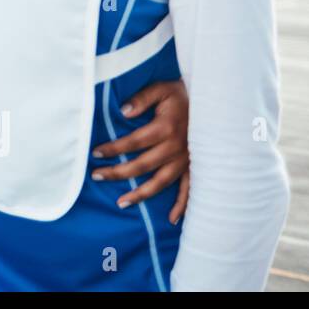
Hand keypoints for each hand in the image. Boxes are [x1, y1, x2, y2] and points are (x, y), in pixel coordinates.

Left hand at [90, 79, 189, 222]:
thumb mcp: (161, 89)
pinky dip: (182, 205)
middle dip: (118, 173)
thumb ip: (141, 99)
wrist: (213, 102)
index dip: (114, 149)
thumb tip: (123, 111)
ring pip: (161, 182)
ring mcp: (186, 160)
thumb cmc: (181, 95)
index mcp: (165, 128)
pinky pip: (189, 189)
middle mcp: (176, 148)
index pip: (134, 142)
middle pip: (142, 165)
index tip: (95, 153)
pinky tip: (171, 219)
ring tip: (121, 202)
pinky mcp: (196, 167)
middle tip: (96, 176)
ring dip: (141, 194)